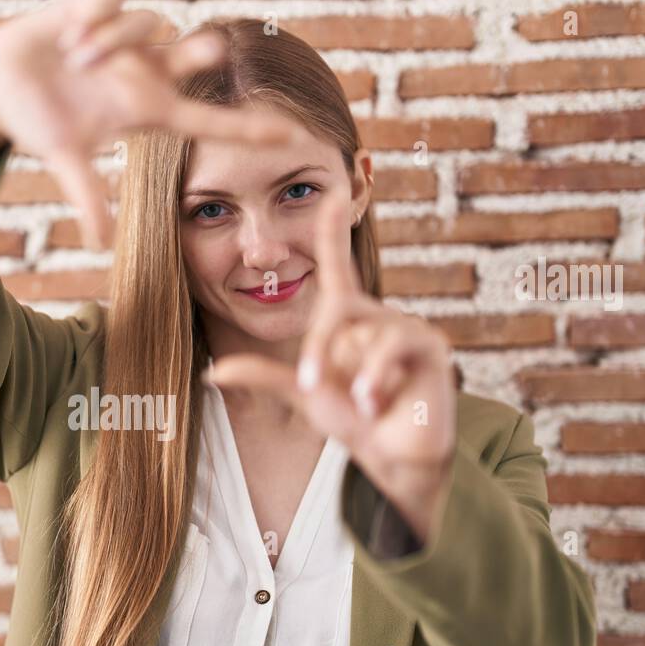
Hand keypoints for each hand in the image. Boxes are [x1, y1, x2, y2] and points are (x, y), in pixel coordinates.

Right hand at [0, 0, 303, 248]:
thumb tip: (100, 244)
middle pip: (193, 55)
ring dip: (110, 42)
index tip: (292, 133)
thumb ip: (86, 196)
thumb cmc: (33, 123)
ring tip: (75, 59)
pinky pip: (113, 1)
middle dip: (201, 50)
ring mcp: (124, 41)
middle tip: (212, 48)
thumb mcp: (62, 158)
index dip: (247, 128)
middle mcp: (143, 72)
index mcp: (144, 109)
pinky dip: (93, 18)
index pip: (207, 121)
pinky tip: (70, 35)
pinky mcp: (99, 8)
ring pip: (145, 25)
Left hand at [203, 191, 458, 547]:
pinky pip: (393, 348)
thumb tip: (213, 371)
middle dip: (321, 350)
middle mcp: (377, 315)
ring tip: (359, 403)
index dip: (331, 228)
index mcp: (347, 319)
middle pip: (337, 310)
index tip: (329, 189)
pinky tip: (376, 403)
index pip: (337, 263)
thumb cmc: (354, 420)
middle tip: (313, 385)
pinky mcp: (431, 347)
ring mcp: (408, 328)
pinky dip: (377, 377)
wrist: (392, 456)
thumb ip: (263, 376)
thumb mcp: (304, 393)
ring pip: (365, 334)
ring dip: (355, 375)